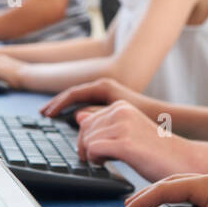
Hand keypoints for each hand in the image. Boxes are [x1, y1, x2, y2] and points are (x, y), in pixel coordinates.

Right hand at [40, 78, 158, 120]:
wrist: (163, 115)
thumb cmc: (143, 115)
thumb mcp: (117, 114)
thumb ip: (98, 114)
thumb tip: (77, 117)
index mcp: (103, 86)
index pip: (73, 93)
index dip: (58, 104)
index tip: (47, 114)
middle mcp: (103, 86)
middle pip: (74, 94)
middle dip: (58, 103)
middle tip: (44, 113)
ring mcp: (106, 93)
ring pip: (80, 99)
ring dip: (65, 107)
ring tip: (52, 115)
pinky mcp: (109, 101)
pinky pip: (87, 104)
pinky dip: (76, 110)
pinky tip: (70, 120)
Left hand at [74, 101, 191, 180]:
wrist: (183, 160)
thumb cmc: (157, 150)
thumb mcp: (127, 132)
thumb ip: (103, 124)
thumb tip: (78, 116)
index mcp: (121, 106)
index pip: (86, 120)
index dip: (87, 139)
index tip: (97, 152)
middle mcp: (121, 111)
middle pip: (83, 131)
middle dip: (86, 148)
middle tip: (100, 160)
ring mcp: (123, 126)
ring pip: (86, 141)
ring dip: (91, 156)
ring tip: (107, 161)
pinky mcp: (125, 143)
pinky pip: (93, 149)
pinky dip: (95, 160)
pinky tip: (107, 164)